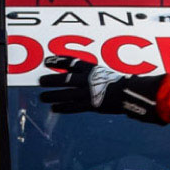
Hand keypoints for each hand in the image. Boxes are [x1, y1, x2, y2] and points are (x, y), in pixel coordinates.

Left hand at [37, 55, 165, 121]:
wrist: (130, 93)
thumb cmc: (120, 83)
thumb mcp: (104, 73)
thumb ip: (91, 74)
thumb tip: (81, 75)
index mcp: (91, 69)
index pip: (70, 62)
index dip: (57, 61)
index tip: (47, 61)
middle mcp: (87, 80)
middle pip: (64, 79)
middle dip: (51, 80)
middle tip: (40, 81)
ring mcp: (87, 93)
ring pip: (65, 94)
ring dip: (52, 95)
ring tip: (42, 97)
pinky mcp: (90, 105)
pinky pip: (73, 107)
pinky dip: (63, 108)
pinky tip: (54, 108)